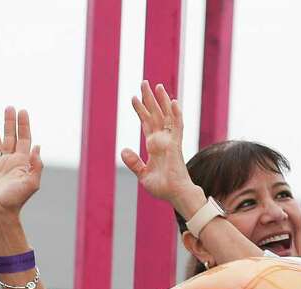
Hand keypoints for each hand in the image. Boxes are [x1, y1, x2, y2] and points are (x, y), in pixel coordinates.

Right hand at [0, 107, 42, 219]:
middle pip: (10, 137)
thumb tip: (37, 147)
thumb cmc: (16, 200)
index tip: (22, 111)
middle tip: (9, 107)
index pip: (24, 139)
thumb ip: (36, 165)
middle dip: (10, 122)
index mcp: (22, 163)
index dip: (24, 125)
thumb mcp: (31, 183)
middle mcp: (10, 162)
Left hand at [121, 82, 203, 217]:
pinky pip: (177, 127)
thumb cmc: (162, 187)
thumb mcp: (142, 175)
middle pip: (155, 114)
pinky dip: (176, 114)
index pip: (147, 123)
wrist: (174, 194)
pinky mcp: (176, 145)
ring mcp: (170, 141)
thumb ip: (134, 162)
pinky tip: (173, 101)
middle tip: (144, 82)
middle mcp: (162, 140)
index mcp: (154, 146)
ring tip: (157, 86)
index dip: (140, 110)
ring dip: (162, 101)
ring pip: (166, 116)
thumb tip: (123, 150)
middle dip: (149, 99)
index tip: (134, 98)